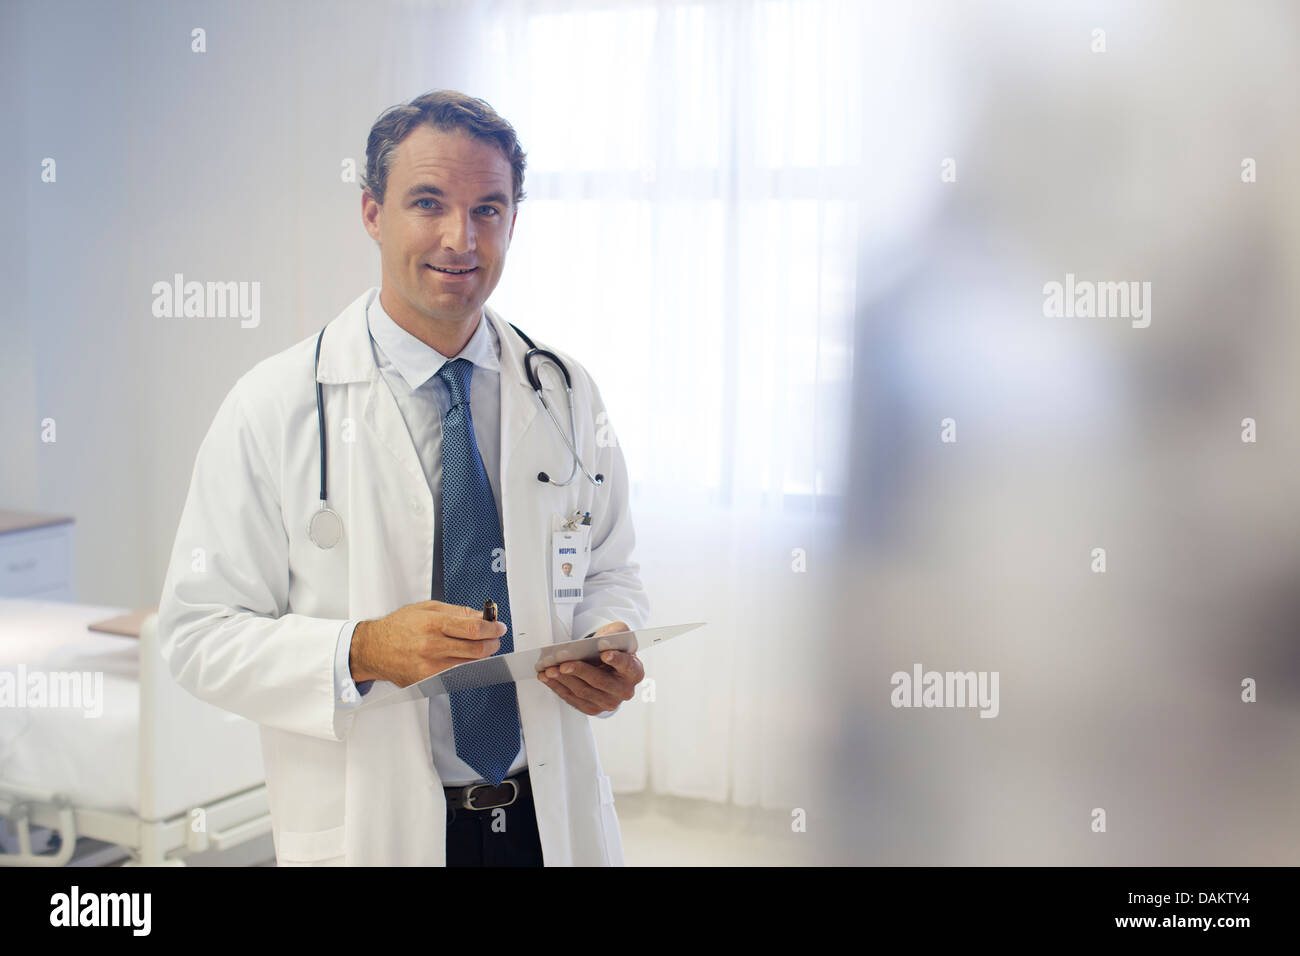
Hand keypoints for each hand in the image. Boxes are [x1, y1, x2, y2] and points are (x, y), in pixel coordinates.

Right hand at [351, 601, 505, 687]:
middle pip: (476, 650)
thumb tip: (481, 616)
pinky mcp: (426, 682)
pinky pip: (456, 675)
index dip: (491, 628)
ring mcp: (429, 667)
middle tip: (495, 637)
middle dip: (492, 643)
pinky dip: (465, 667)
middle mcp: (431, 647)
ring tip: (480, 646)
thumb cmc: (398, 626)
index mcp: (432, 624)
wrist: (373, 648)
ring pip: (470, 665)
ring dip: (482, 656)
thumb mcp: (426, 608)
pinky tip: (464, 658)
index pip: (472, 629)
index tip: (499, 627)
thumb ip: (456, 612)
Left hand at [537, 621, 643, 715]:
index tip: (604, 653)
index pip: (626, 665)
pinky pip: (573, 699)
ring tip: (550, 669)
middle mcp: (624, 690)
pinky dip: (558, 688)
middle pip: (600, 681)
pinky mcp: (592, 708)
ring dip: (563, 680)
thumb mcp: (619, 635)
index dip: (616, 660)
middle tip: (564, 664)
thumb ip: (617, 633)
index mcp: (634, 671)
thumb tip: (605, 639)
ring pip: (583, 691)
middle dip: (579, 671)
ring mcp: (608, 702)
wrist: (610, 668)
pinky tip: (548, 678)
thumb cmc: (614, 650)